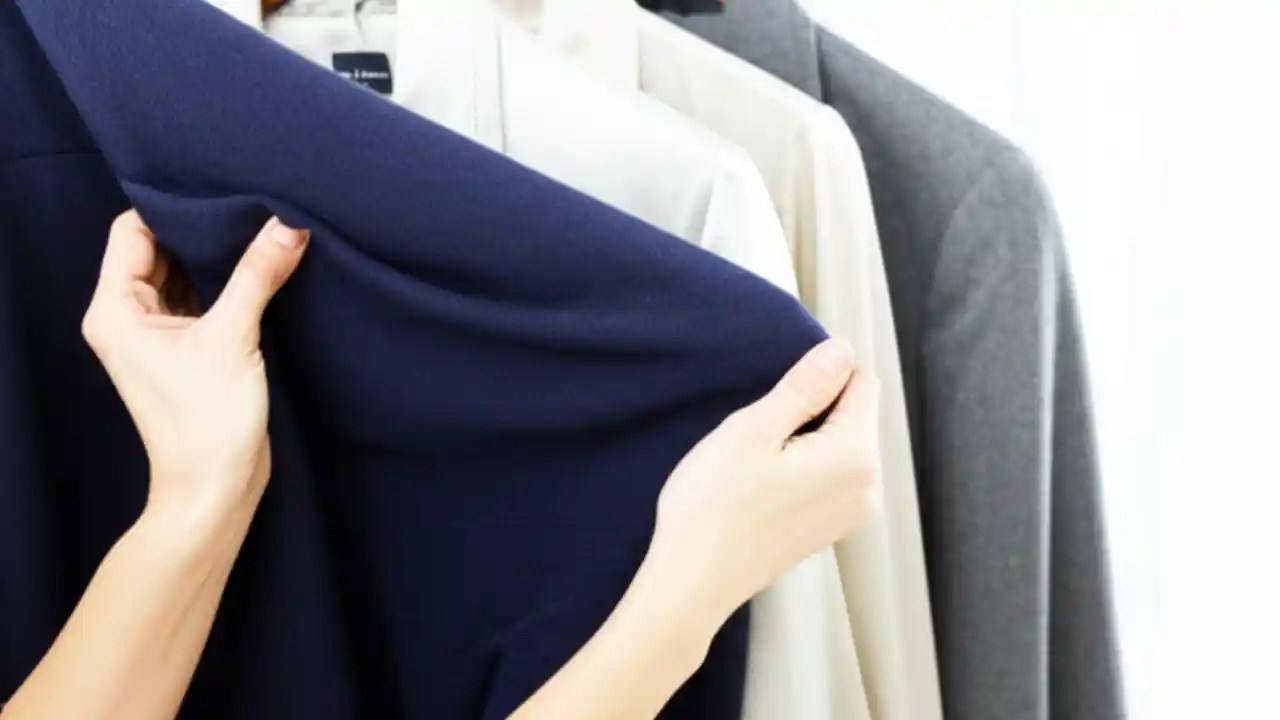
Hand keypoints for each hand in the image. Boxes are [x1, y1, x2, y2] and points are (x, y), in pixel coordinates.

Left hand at [81, 210, 308, 522]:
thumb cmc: (206, 423)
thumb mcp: (233, 338)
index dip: (172, 207)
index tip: (218, 189)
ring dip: (216, 257)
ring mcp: (155, 336)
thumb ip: (258, 275)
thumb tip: (288, 224)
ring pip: (182, 274)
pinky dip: (225, 284)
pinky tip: (259, 270)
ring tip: (258, 232)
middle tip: (247, 205)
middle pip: (157, 249)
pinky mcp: (185, 350)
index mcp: (115, 310)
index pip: (133, 232)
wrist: (214, 489)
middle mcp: (126, 318)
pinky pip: (200, 300)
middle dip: (201, 230)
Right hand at [646, 339, 882, 625]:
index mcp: (857, 457)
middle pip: (853, 414)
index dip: (817, 376)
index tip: (776, 396)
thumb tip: (842, 350)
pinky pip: (829, 475)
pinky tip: (762, 484)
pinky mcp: (832, 529)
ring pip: (839, 444)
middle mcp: (870, 488)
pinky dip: (801, 466)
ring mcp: (853, 514)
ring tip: (756, 463)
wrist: (692, 582)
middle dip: (811, 409)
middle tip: (758, 435)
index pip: (861, 382)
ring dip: (803, 439)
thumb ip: (805, 387)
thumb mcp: (753, 429)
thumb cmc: (714, 506)